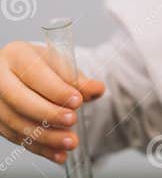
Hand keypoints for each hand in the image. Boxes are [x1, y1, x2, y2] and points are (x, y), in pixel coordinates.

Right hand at [0, 41, 104, 163]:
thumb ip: (78, 79)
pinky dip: (40, 148)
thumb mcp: (62, 65)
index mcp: (17, 55)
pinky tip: (59, 154)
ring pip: (16, 123)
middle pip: (20, 100)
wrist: (28, 74)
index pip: (35, 74)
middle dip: (49, 113)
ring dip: (46, 136)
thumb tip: (97, 90)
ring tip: (70, 142)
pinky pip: (16, 138)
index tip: (78, 101)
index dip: (56, 90)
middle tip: (72, 120)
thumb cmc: (45, 68)